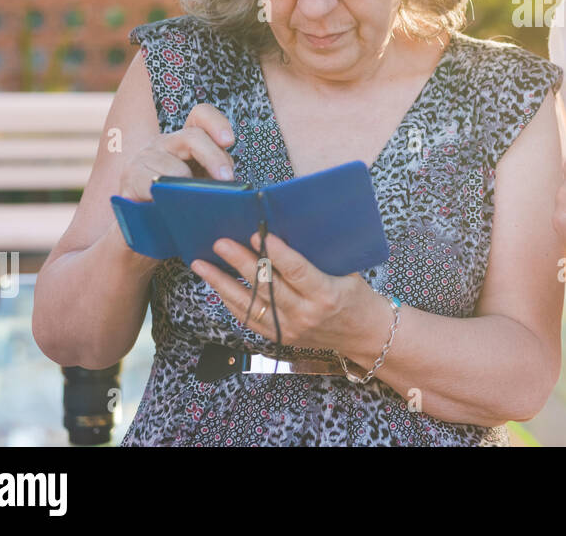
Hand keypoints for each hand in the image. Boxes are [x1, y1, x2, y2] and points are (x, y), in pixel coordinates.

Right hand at [117, 103, 235, 202]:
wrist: (140, 220)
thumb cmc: (178, 199)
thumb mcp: (202, 182)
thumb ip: (217, 174)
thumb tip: (230, 181)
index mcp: (185, 140)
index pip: (201, 116)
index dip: (217, 123)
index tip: (229, 141)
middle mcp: (164, 142)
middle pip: (193, 137)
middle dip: (214, 158)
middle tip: (227, 179)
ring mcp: (145, 157)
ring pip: (177, 167)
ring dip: (190, 186)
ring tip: (193, 202)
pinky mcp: (131, 178)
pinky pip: (155, 185)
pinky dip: (166, 196)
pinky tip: (170, 205)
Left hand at [190, 230, 382, 353]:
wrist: (363, 335)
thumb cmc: (357, 296)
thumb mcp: (347, 272)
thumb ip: (319, 256)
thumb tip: (287, 227)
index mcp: (327, 295)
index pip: (297, 271)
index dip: (276, 253)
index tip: (258, 234)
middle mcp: (305, 314)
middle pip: (267, 286)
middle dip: (240, 262)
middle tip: (220, 242)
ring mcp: (289, 329)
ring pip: (249, 304)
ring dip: (222, 282)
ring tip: (202, 264)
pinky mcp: (279, 338)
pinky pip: (248, 318)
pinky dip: (230, 300)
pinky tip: (215, 284)